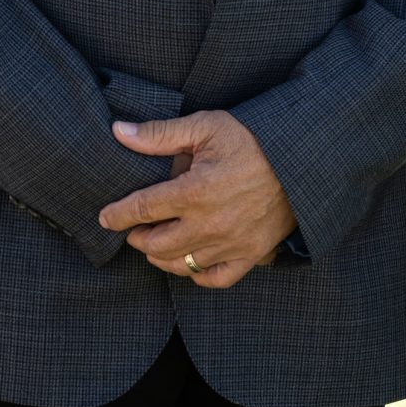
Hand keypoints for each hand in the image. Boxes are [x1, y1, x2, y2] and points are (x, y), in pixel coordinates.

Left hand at [97, 111, 294, 288]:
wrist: (300, 161)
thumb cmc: (252, 140)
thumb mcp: (206, 127)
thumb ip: (160, 134)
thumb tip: (119, 131)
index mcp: (195, 191)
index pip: (142, 209)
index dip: (118, 215)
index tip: (105, 217)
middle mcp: (209, 224)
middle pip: (156, 244)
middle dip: (138, 237)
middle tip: (135, 228)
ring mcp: (230, 244)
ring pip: (180, 264)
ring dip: (160, 256)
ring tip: (154, 244)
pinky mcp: (249, 255)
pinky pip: (214, 279)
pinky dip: (196, 274)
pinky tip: (189, 261)